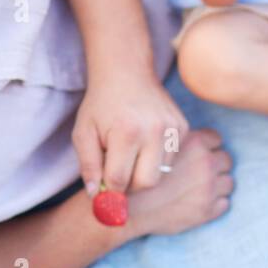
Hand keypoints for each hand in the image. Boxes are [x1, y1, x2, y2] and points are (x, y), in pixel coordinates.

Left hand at [71, 75, 190, 195]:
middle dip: (131, 185)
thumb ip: (88, 165)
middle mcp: (154, 131)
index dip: (109, 189)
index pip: (119, 179)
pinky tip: (145, 144)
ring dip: (144, 172)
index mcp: (126, 132)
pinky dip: (157, 160)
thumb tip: (95, 195)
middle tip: (119, 175)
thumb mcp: (84, 132)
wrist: (127, 71)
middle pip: (146, 183)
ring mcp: (172, 129)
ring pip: (162, 174)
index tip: (104, 189)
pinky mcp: (183, 128)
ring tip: (131, 156)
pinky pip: (172, 159)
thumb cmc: (101, 104)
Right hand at [124, 128, 233, 237]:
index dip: (207, 147)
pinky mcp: (207, 210)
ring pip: (228, 181)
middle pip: (226, 159)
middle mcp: (206, 163)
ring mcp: (209, 187)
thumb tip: (184, 136)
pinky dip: (215, 204)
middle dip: (215, 164)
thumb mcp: (154, 143)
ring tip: (198, 188)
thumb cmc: (132, 172)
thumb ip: (174, 139)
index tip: (197, 154)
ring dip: (217, 184)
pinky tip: (197, 202)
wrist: (125, 205)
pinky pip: (223, 204)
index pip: (216, 139)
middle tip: (198, 172)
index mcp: (195, 143)